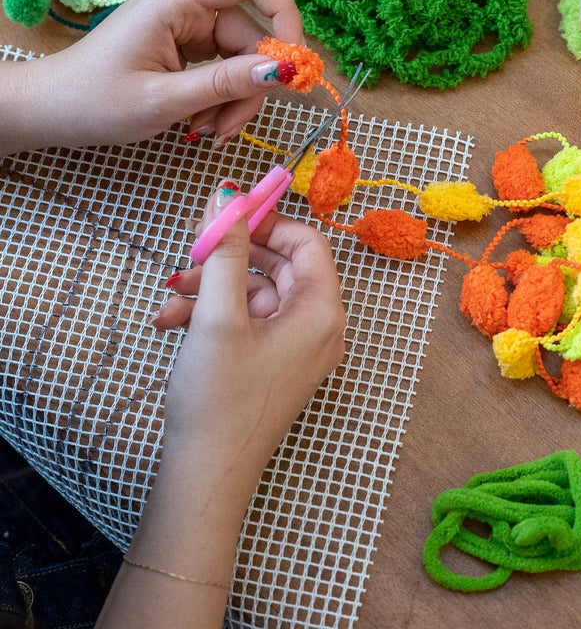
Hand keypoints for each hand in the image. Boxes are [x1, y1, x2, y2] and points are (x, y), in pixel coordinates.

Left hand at [4, 0, 303, 154]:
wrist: (50, 111)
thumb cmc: (95, 101)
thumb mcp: (164, 99)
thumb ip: (226, 84)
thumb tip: (283, 70)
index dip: (284, 12)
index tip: (291, 62)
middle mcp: (189, 3)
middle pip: (253, 33)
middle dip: (251, 83)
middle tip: (231, 126)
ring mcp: (190, 25)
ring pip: (243, 59)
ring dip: (236, 100)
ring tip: (208, 132)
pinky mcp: (188, 46)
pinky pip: (226, 69)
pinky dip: (223, 100)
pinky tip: (203, 124)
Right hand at [156, 181, 344, 491]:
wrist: (205, 476)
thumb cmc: (219, 398)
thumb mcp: (219, 315)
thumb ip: (227, 251)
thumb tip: (231, 195)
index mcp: (321, 311)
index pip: (307, 242)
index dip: (268, 222)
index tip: (227, 214)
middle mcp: (317, 326)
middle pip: (279, 266)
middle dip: (230, 255)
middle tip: (189, 246)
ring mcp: (295, 347)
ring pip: (255, 294)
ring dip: (210, 287)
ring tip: (168, 294)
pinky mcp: (271, 364)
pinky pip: (247, 322)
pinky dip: (211, 315)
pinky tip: (171, 321)